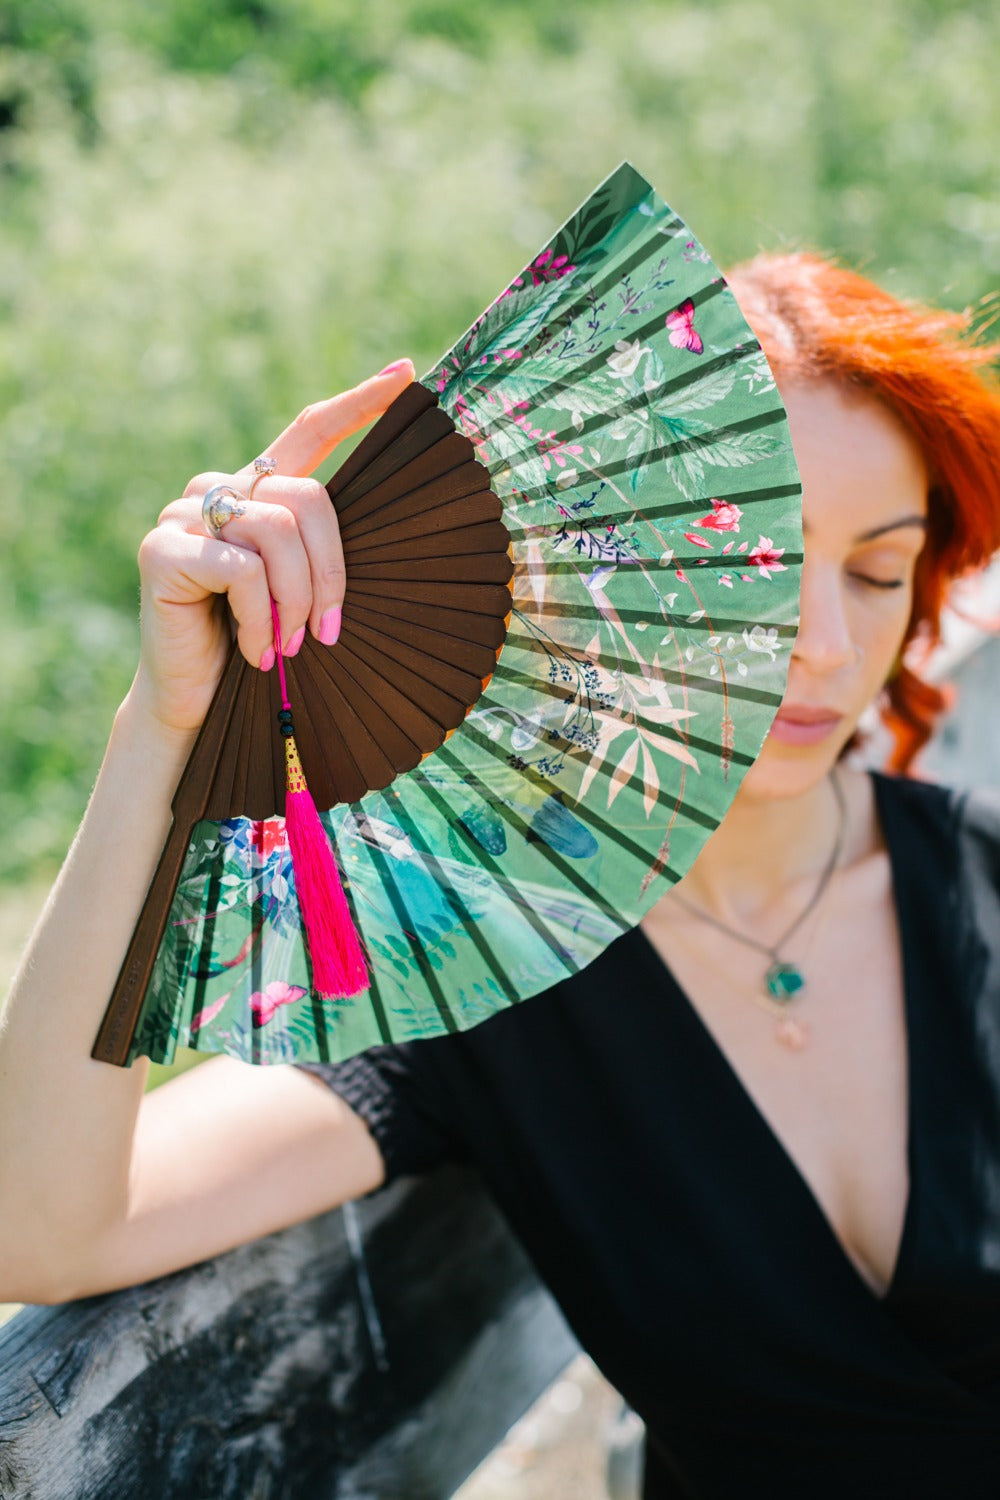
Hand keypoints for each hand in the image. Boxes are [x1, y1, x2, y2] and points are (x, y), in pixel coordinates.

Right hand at [128, 360, 414, 734]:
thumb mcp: (301, 593)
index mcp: (258, 491)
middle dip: (332, 572)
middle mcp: (219, 489)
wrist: (196, 701)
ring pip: (278, 534)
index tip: (406, 373)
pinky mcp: (162, 548)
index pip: (310, 430)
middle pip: (307, 498)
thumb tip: (386, 536)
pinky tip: (253, 649)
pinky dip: (258, 619)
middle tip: (329, 631)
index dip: (358, 402)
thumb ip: (320, 554)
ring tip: (289, 645)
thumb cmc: (260, 646)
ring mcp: (184, 514)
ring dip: (297, 602)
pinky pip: (242, 570)